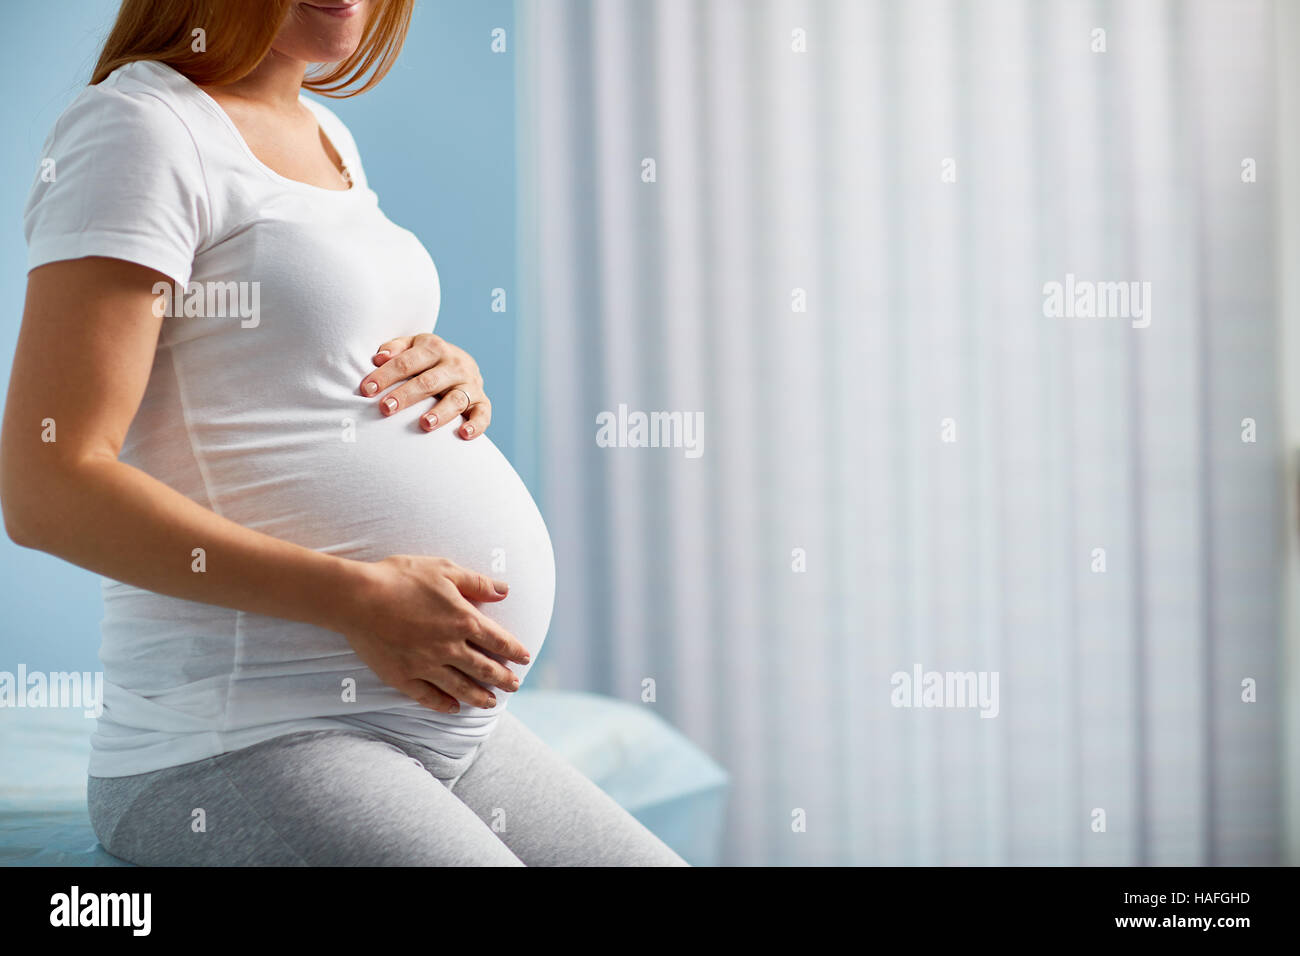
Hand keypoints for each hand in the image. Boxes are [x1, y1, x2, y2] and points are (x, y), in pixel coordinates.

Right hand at [336, 555, 529, 712]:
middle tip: (515, 686)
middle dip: (503, 678)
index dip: (514, 650)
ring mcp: (426, 665)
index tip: (525, 659)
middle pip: (483, 668)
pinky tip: (452, 708)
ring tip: (491, 703)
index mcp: (462, 620)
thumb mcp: (443, 569)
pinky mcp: (402, 676)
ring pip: (460, 686)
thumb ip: (476, 582)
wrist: (357, 597)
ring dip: (479, 697)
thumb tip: (504, 591)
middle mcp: (449, 647)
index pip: (498, 640)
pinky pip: (428, 696)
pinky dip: (443, 704)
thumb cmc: (400, 577)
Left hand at [359, 333, 490, 438]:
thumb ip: (395, 348)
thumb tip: (378, 357)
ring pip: (456, 399)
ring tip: (424, 424)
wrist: (461, 363)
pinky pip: (483, 415)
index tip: (367, 390)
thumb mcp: (411, 346)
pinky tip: (463, 434)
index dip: (386, 375)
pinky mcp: (482, 402)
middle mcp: (455, 364)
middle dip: (407, 395)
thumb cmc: (425, 360)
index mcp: (434, 347)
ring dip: (441, 412)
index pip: (407, 362)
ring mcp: (470, 384)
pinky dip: (476, 425)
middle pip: (429, 381)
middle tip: (386, 408)